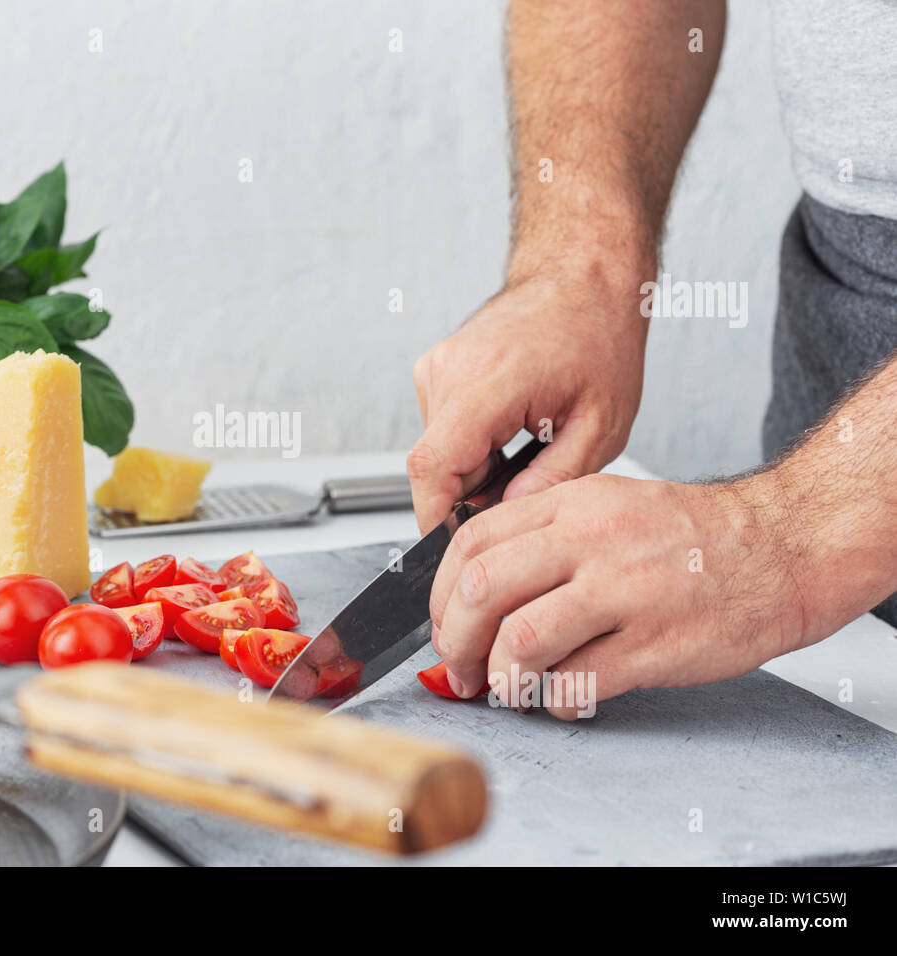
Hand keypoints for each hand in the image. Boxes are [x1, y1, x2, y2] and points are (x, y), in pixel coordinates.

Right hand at [408, 272, 646, 532]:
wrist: (582, 277)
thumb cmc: (598, 337)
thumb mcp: (600, 425)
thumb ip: (552, 480)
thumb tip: (509, 518)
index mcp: (489, 381)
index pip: (433, 467)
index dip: (437, 517)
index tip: (453, 546)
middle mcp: (450, 370)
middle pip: (437, 466)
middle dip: (475, 492)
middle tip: (530, 480)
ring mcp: (437, 367)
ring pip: (439, 451)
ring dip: (477, 467)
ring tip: (528, 443)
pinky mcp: (435, 369)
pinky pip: (443, 430)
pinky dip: (474, 444)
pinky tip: (511, 426)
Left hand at [427, 471, 808, 718]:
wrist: (779, 548)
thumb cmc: (689, 537)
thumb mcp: (607, 506)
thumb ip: (542, 538)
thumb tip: (471, 591)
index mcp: (572, 504)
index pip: (470, 541)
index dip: (439, 593)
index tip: (442, 623)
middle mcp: (592, 541)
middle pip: (481, 589)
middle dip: (456, 640)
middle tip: (461, 668)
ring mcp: (625, 592)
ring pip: (520, 639)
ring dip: (501, 677)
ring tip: (509, 689)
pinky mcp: (656, 644)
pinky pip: (576, 683)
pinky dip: (556, 701)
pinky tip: (565, 698)